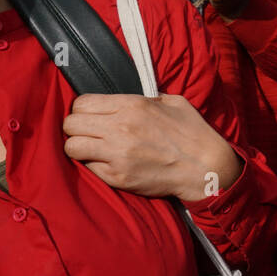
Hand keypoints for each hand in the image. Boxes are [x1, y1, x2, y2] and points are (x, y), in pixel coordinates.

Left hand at [62, 93, 241, 202]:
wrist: (206, 167)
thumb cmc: (192, 133)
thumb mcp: (172, 102)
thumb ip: (145, 99)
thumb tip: (125, 102)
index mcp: (131, 105)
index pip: (82, 103)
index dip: (83, 110)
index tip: (91, 117)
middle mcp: (120, 127)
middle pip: (70, 124)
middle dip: (76, 128)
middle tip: (89, 134)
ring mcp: (117, 154)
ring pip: (72, 147)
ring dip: (79, 148)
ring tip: (93, 150)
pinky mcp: (118, 177)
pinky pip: (88, 168)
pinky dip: (94, 166)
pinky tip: (110, 164)